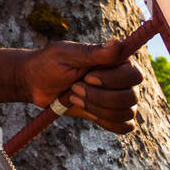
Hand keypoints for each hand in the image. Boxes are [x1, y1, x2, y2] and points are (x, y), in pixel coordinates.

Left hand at [20, 39, 143, 133]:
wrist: (35, 83)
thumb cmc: (49, 63)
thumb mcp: (67, 54)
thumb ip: (93, 52)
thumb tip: (118, 43)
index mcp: (116, 61)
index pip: (134, 74)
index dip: (113, 80)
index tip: (87, 77)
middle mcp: (123, 80)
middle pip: (130, 97)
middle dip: (100, 97)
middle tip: (74, 88)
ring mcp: (119, 99)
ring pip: (126, 113)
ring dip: (97, 108)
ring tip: (74, 97)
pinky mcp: (111, 114)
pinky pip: (124, 126)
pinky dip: (107, 122)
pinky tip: (88, 112)